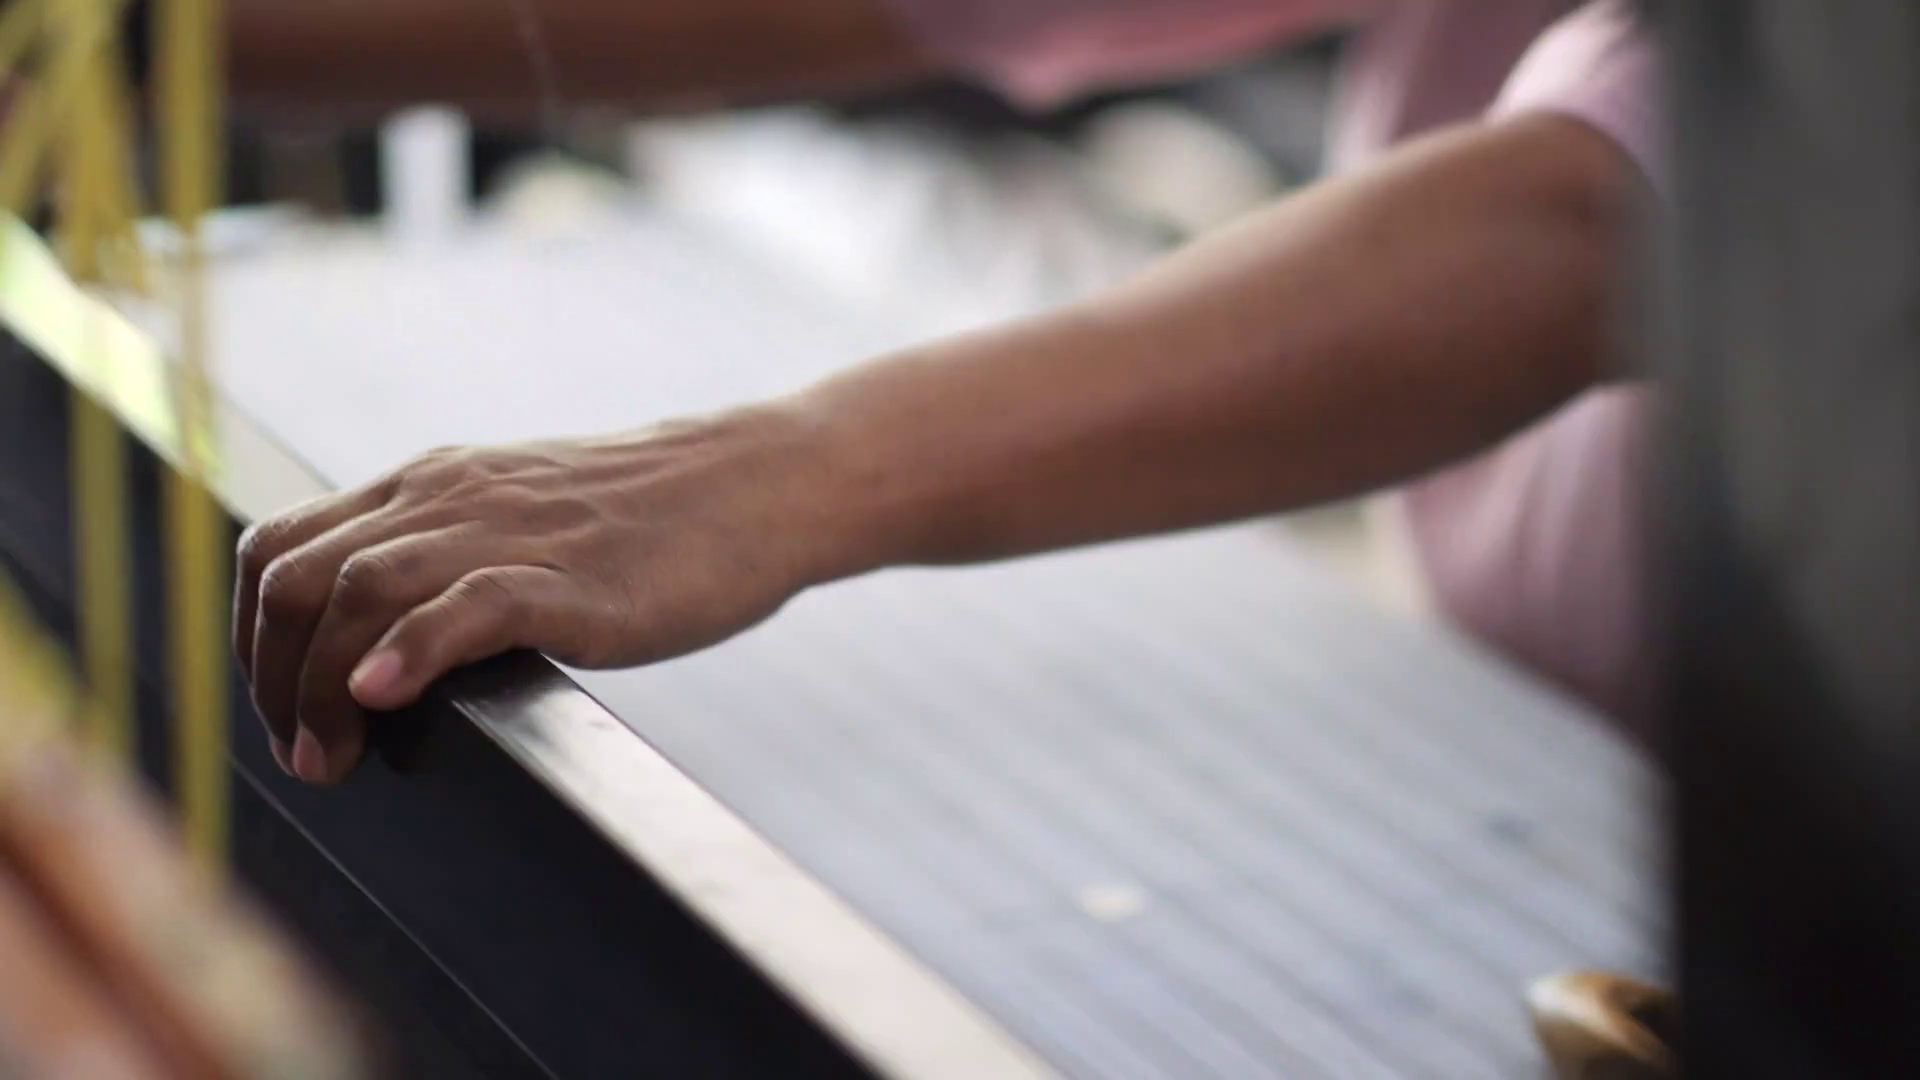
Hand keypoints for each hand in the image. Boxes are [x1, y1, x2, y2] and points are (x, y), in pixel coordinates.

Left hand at [233, 406, 855, 783]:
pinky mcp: (570, 578)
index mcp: (428, 487)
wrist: (756, 485)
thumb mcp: (520, 522)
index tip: (285, 715)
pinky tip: (387, 699)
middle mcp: (447, 499)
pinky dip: (408, 652)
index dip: (253, 643)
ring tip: (336, 759)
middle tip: (307, 757)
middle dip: (271, 680)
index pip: (281, 551)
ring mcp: (508, 534)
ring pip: (358, 592)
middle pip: (296, 578)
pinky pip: (463, 606)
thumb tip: (381, 655)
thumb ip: (449, 564)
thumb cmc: (648, 521)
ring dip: (320, 689)